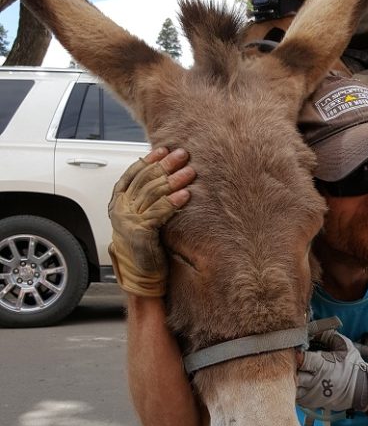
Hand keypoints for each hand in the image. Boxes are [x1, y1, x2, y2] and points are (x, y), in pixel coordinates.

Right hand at [108, 147, 194, 295]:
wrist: (140, 275)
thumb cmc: (144, 244)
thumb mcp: (141, 216)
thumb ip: (146, 198)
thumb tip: (163, 174)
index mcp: (118, 201)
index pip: (133, 173)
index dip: (149, 160)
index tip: (164, 149)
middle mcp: (120, 208)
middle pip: (145, 179)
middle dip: (165, 165)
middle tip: (183, 154)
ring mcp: (128, 220)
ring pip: (153, 193)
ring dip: (174, 180)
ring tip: (190, 171)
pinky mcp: (139, 232)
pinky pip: (159, 212)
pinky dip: (173, 201)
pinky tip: (186, 194)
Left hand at [296, 330, 367, 411]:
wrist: (361, 389)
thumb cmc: (352, 365)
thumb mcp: (343, 345)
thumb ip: (326, 335)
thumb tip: (311, 329)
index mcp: (324, 366)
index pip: (302, 360)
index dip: (295, 354)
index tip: (294, 349)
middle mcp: (316, 382)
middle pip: (293, 374)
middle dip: (290, 365)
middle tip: (289, 358)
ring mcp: (312, 394)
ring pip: (291, 386)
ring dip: (290, 377)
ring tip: (292, 369)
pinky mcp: (311, 402)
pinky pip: (295, 396)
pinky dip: (293, 387)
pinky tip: (297, 379)